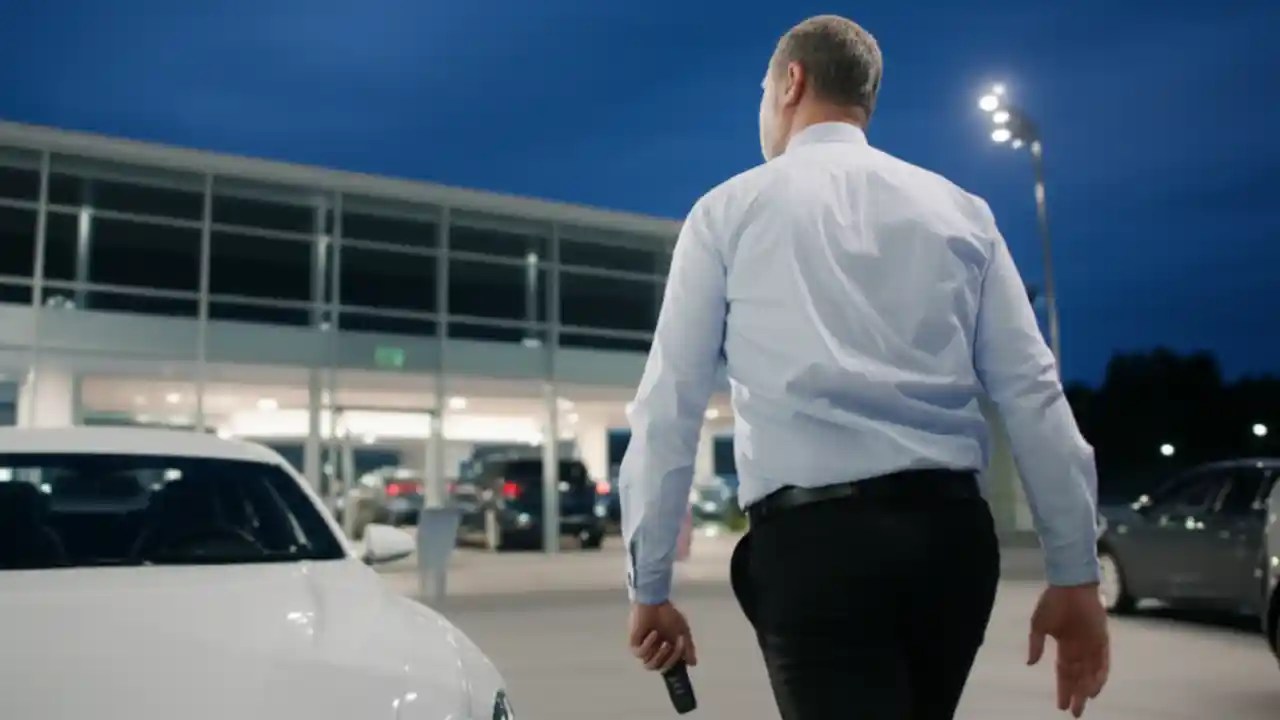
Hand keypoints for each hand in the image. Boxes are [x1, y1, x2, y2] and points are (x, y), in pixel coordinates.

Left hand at [629, 601, 697, 672]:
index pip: (670, 667)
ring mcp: (644, 649)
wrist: (654, 602)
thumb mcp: (683, 631)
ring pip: (649, 665)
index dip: (676, 665)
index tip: (683, 660)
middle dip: (671, 659)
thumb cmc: (668, 614)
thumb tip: (693, 664)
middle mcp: (654, 653)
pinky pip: (640, 653)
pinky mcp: (634, 645)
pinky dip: (648, 644)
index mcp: (665, 651)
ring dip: (660, 656)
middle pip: (661, 668)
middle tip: (677, 645)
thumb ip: (688, 648)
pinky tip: (653, 633)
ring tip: (665, 643)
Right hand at [1028, 584, 1110, 716]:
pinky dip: (1100, 676)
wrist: (1069, 585)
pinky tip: (1095, 688)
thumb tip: (1030, 664)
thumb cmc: (1052, 602)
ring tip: (1082, 703)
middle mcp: (1080, 649)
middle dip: (1076, 695)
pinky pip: (1103, 662)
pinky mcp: (1102, 639)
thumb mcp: (1038, 625)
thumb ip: (1036, 645)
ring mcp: (1092, 645)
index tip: (1060, 706)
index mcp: (1064, 645)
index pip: (1064, 673)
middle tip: (1075, 714)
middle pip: (1078, 678)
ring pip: (1091, 673)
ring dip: (1087, 689)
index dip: (1062, 689)